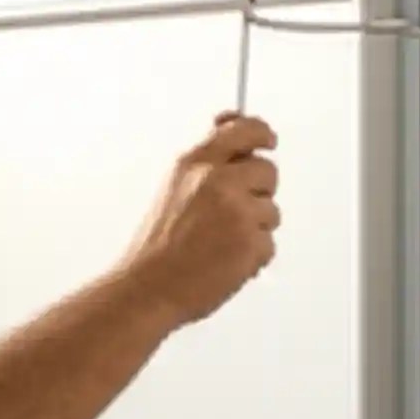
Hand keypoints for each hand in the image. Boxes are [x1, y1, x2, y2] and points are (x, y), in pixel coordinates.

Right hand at [123, 111, 280, 324]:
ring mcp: (239, 212)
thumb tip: (235, 136)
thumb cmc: (156, 247)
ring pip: (271, 211)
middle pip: (268, 171)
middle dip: (258, 191)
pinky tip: (224, 262)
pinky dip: (252, 256)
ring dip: (254, 228)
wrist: (148, 288)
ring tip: (219, 244)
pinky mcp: (252, 243)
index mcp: (197, 163)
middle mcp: (220, 181)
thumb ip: (208, 165)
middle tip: (231, 214)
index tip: (267, 140)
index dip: (261, 134)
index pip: (245, 130)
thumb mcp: (174, 189)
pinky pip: (268, 244)